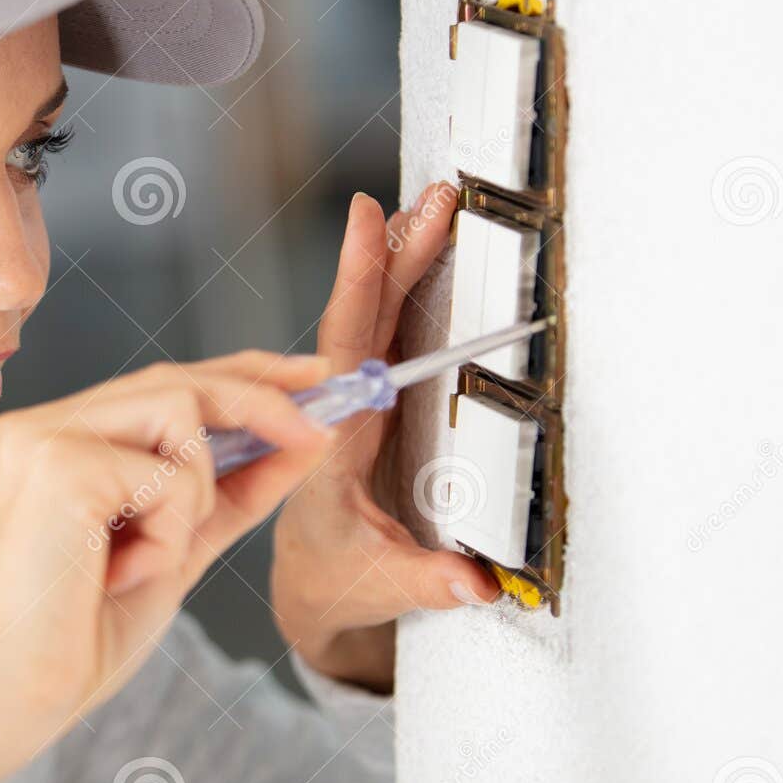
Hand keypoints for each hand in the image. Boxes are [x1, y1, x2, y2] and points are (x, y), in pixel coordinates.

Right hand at [0, 353, 335, 782]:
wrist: (7, 699)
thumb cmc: (71, 640)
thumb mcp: (170, 553)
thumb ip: (223, 495)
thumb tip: (300, 440)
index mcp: (48, 442)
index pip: (156, 386)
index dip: (238, 375)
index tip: (308, 377)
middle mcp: (35, 427)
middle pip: (173, 379)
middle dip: (261, 398)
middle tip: (319, 427)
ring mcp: (40, 437)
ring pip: (179, 410)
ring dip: (197, 493)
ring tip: (153, 557)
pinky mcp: (58, 464)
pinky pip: (167, 473)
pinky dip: (168, 533)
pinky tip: (119, 574)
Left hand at [271, 182, 500, 693]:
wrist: (311, 581)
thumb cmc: (332, 576)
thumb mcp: (374, 584)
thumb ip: (421, 580)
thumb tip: (470, 580)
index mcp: (331, 440)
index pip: (344, 348)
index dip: (356, 281)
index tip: (363, 222)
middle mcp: (336, 409)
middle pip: (365, 316)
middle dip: (395, 253)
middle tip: (436, 198)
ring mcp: (351, 400)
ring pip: (375, 316)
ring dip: (403, 261)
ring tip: (435, 207)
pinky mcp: (368, 401)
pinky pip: (383, 330)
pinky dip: (403, 286)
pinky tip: (425, 252)